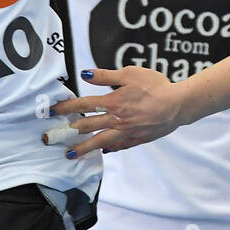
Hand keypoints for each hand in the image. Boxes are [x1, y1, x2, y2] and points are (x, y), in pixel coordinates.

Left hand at [47, 67, 184, 155]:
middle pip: (87, 127)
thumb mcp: (130, 74)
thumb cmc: (155, 86)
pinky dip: (108, 149)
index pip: (83, 105)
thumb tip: (84, 74)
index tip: (51, 111)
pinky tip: (102, 151)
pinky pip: (119, 146)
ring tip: (69, 154)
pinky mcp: (137, 139)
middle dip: (67, 132)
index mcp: (113, 102)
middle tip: (51, 138)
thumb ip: (105, 75)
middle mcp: (116, 120)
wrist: (178, 105)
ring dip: (82, 148)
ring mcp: (126, 132)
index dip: (65, 107)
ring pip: (99, 142)